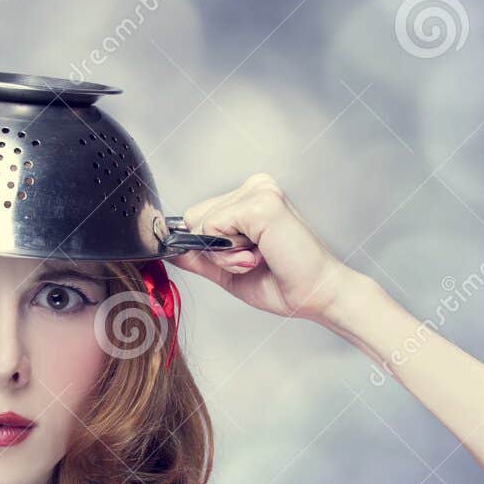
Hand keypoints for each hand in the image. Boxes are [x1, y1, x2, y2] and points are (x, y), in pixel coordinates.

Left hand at [170, 173, 368, 329]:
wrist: (314, 296)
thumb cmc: (281, 283)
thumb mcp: (228, 269)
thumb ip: (199, 256)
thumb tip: (168, 248)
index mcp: (251, 197)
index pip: (198, 215)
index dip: (209, 246)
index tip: (245, 259)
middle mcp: (256, 186)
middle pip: (195, 218)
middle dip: (215, 250)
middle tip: (253, 260)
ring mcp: (259, 191)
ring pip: (203, 224)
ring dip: (225, 255)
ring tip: (259, 257)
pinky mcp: (260, 204)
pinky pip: (214, 228)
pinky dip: (230, 253)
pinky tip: (260, 254)